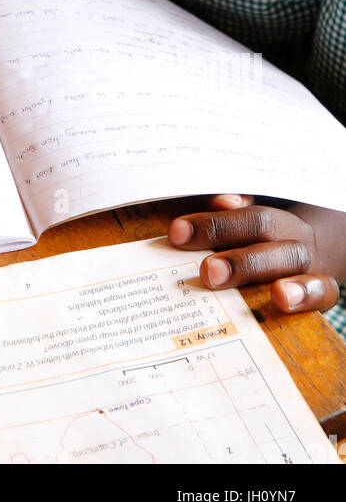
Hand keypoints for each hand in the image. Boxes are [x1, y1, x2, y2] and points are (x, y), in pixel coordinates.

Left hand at [168, 193, 342, 313]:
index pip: (238, 210)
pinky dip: (305, 293)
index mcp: (265, 212)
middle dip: (230, 247)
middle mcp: (289, 231)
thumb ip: (220, 218)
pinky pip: (324, 289)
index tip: (177, 233)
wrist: (298, 265)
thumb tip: (220, 202)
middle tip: (206, 270)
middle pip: (263, 228)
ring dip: (263, 269)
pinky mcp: (323, 291)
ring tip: (237, 280)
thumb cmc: (254, 246)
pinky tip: (282, 299)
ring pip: (291, 257)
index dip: (211, 222)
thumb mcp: (233, 230)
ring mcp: (308, 260)